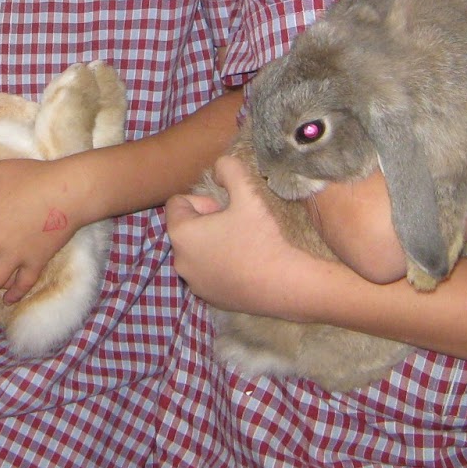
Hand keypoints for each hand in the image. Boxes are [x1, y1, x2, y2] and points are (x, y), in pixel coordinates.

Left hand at [166, 152, 325, 317]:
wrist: (289, 285)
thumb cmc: (263, 237)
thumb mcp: (247, 191)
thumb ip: (228, 167)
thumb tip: (218, 167)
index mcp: (181, 234)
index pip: (177, 203)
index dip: (204, 200)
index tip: (227, 208)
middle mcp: (180, 261)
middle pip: (187, 228)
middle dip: (208, 222)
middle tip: (238, 225)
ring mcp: (195, 284)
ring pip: (198, 251)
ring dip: (214, 243)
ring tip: (244, 244)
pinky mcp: (211, 300)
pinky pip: (208, 273)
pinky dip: (221, 265)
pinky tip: (247, 264)